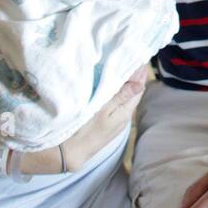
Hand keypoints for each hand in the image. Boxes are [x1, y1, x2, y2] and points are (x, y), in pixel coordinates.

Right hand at [19, 66, 147, 173]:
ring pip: (121, 95)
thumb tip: (142, 80)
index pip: (138, 86)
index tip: (134, 52)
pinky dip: (111, 90)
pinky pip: (112, 101)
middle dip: (130, 73)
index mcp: (125, 112)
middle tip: (124, 54)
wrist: (66, 154)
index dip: (137, 70)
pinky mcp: (103, 122)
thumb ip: (121, 95)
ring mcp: (113, 120)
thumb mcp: (102, 110)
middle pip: (131, 90)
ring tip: (116, 63)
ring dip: (120, 81)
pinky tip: (105, 82)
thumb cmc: (83, 130)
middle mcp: (123, 116)